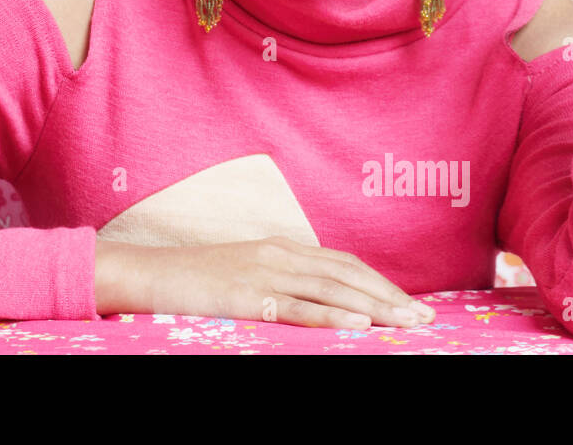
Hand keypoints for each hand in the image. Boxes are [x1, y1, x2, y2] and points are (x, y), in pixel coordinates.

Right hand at [129, 236, 435, 328]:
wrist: (147, 271)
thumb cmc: (194, 278)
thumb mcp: (244, 271)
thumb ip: (280, 279)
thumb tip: (316, 297)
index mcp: (281, 248)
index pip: (343, 263)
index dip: (379, 282)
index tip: (408, 303)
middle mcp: (279, 255)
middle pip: (347, 274)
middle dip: (390, 296)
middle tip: (426, 318)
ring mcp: (263, 274)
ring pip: (331, 290)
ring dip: (374, 307)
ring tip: (406, 323)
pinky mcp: (247, 296)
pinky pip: (296, 307)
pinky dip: (330, 315)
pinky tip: (357, 324)